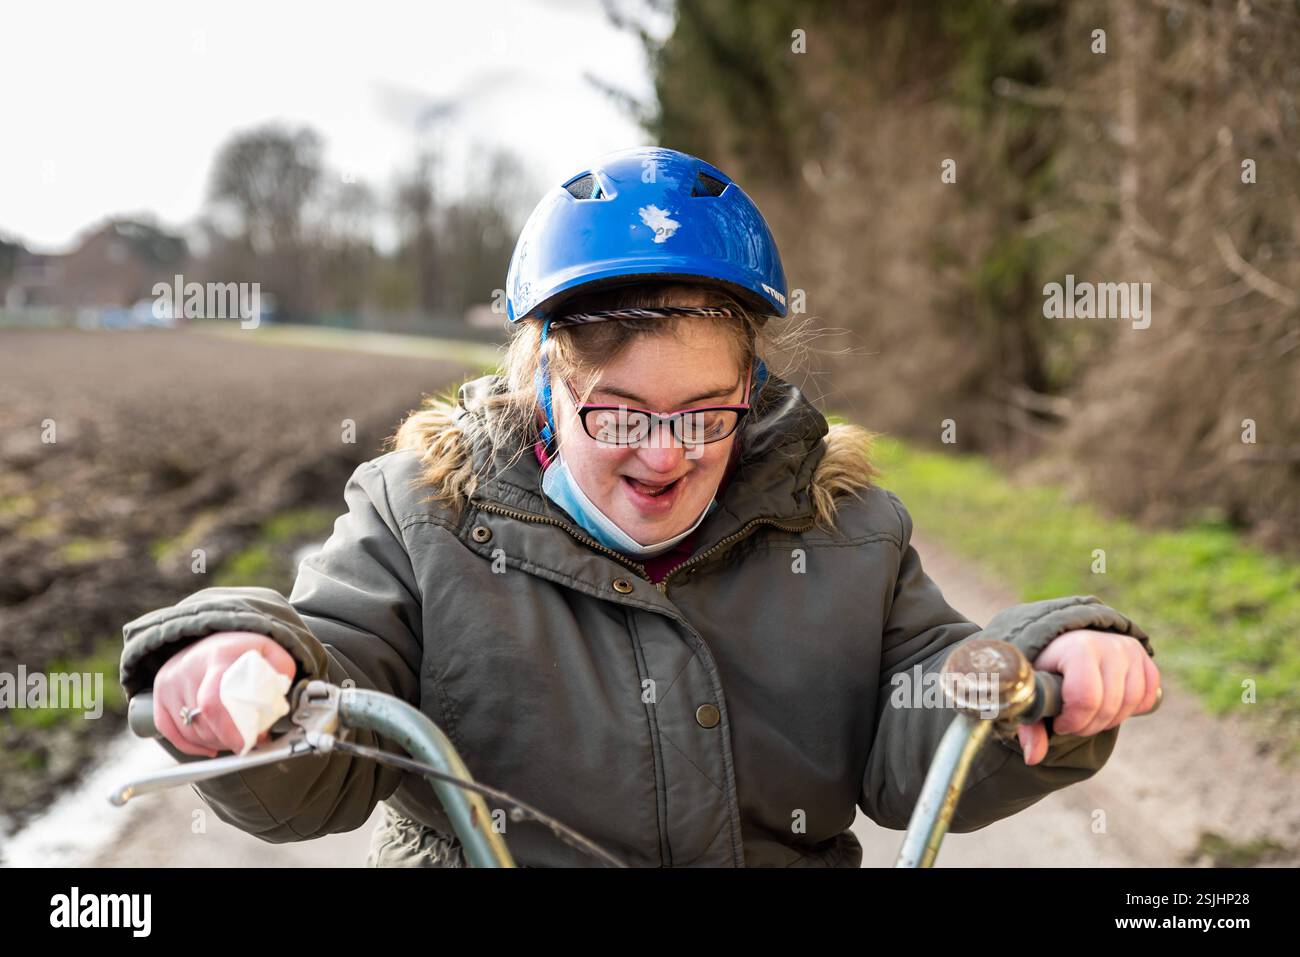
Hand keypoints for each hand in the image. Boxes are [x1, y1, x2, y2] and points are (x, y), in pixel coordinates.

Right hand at [152, 632, 297, 756]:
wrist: (211, 636)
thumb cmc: (241, 649)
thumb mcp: (269, 650)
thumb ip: (281, 671)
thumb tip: (278, 703)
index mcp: (217, 657)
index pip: (214, 700)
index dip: (229, 729)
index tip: (245, 744)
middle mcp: (187, 669)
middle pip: (203, 721)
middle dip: (229, 738)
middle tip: (249, 738)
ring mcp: (169, 684)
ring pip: (189, 731)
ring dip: (214, 742)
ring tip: (234, 735)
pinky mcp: (159, 696)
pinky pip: (169, 733)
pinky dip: (191, 745)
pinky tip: (210, 746)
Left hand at [1016, 629, 1159, 765]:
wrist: (1063, 641)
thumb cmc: (1046, 669)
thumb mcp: (1033, 692)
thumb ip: (1031, 724)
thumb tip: (1033, 758)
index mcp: (1077, 649)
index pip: (1086, 698)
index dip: (1073, 721)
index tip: (1059, 723)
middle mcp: (1108, 645)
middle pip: (1109, 705)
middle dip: (1089, 725)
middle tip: (1072, 723)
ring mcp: (1129, 650)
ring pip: (1131, 703)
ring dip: (1109, 720)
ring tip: (1089, 716)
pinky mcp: (1143, 656)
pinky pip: (1147, 696)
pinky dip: (1131, 709)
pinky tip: (1111, 706)